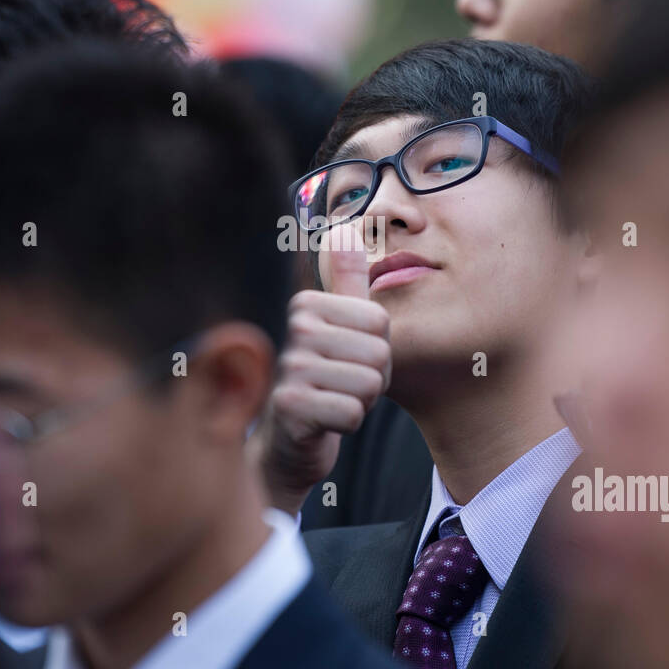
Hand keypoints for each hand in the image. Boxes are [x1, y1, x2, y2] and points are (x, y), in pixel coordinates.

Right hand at [254, 226, 391, 514]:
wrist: (287, 440)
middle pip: (380, 354)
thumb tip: (347, 228)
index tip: (347, 359)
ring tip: (332, 401)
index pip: (381, 323)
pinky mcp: (290, 406)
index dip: (377, 349)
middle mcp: (295, 329)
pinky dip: (347, 424)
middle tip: (341, 385)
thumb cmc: (321, 379)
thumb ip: (345, 280)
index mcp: (307, 304)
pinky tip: (324, 422)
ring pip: (369, 385)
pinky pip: (353, 414)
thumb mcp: (336, 326)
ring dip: (360, 402)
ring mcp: (289, 367)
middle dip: (371, 379)